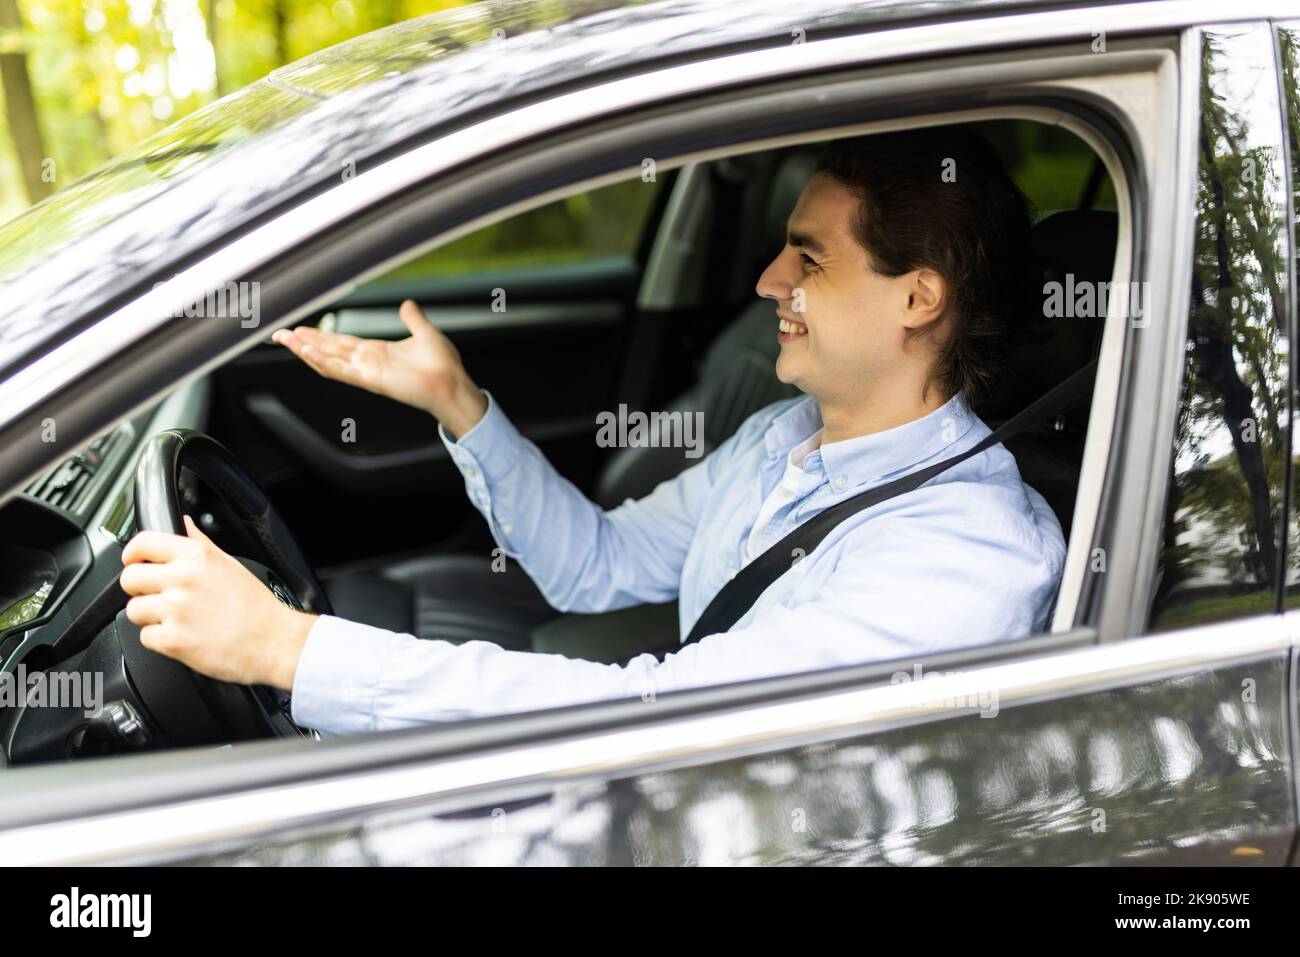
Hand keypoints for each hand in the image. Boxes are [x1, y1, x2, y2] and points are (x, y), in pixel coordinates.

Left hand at [119, 516, 315, 690]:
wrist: (273, 642)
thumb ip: (200, 542)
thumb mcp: (230, 564)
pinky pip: (145, 637)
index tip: (134, 561)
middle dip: (140, 589)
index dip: (133, 554)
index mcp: (196, 557)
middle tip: (158, 596)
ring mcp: (176, 610)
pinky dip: (160, 640)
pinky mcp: (172, 640)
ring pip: (133, 610)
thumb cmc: (256, 606)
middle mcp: (183, 580)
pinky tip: (182, 635)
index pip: (143, 543)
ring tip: (176, 619)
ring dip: (150, 617)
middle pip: (130, 578)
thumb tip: (184, 524)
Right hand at [273, 299, 487, 436]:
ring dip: (305, 350)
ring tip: (286, 339)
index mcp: (377, 352)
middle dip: (303, 342)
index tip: (300, 328)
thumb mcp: (425, 333)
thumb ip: (413, 319)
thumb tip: (407, 304)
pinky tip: (306, 352)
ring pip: (328, 361)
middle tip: (280, 333)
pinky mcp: (371, 381)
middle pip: (327, 350)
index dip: (319, 336)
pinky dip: (323, 361)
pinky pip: (342, 371)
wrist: (452, 384)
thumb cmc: (443, 365)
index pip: (340, 342)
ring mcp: (367, 373)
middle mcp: (368, 363)